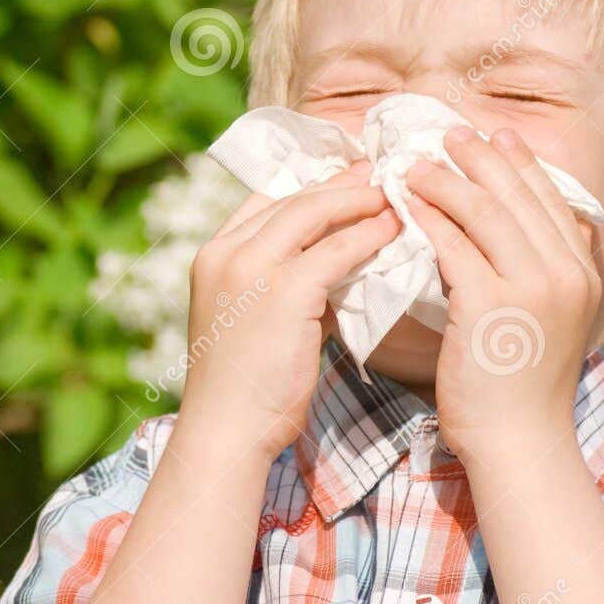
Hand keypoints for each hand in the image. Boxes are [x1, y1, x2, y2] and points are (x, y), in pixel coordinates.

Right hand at [177, 161, 400, 463]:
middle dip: (337, 184)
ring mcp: (251, 266)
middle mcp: (226, 252)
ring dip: (357, 201)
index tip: (341, 180)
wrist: (228, 428)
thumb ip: (284, 284)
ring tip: (391, 197)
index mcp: (211, 256)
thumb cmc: (243, 387)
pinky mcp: (284, 289)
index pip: (262, 201)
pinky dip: (368, 236)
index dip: (305, 187)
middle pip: (290, 199)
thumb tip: (336, 265)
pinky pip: (337, 249)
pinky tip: (392, 232)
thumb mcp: (254, 319)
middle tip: (374, 174)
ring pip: (313, 212)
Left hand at [403, 127, 601, 470]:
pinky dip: (427, 218)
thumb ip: (533, 274)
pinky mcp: (492, 303)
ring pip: (485, 212)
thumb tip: (501, 234)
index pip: (553, 200)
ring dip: (447, 180)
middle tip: (449, 133)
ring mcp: (534, 286)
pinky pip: (453, 244)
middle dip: (482, 158)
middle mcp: (567, 273)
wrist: (519, 441)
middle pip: (520, 195)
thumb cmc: (517, 386)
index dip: (521, 164)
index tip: (495, 136)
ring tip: (415, 163)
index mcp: (583, 273)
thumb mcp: (542, 320)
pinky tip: (405, 204)